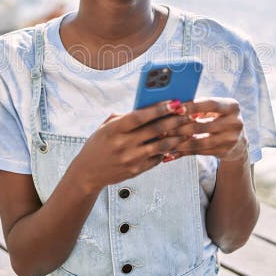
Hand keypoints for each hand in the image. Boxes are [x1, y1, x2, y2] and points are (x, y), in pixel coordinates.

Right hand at [69, 99, 192, 192]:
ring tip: (187, 129)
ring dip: (176, 137)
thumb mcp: (105, 128)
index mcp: (114, 130)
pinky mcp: (136, 171)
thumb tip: (149, 108)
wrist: (87, 173)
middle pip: (154, 130)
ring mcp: (130, 159)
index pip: (139, 117)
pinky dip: (167, 150)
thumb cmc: (98, 145)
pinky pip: (157, 159)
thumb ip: (124, 118)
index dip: (158, 109)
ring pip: (160, 146)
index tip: (173, 102)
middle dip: (174, 120)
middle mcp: (123, 144)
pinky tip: (176, 143)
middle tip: (187, 113)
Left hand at [160, 97, 248, 162]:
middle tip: (162, 127)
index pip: (211, 104)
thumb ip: (198, 107)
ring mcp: (231, 139)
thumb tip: (172, 105)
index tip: (176, 108)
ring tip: (163, 140)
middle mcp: (235, 123)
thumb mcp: (214, 110)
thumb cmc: (218, 118)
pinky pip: (198, 152)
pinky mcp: (224, 152)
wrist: (237, 141)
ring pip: (199, 142)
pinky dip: (183, 151)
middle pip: (202, 125)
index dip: (193, 106)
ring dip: (178, 142)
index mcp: (232, 106)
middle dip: (179, 127)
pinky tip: (170, 151)